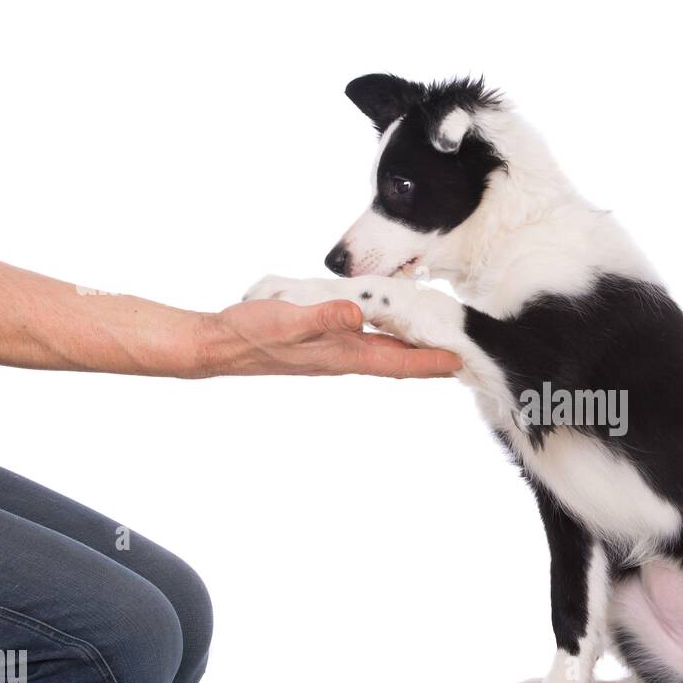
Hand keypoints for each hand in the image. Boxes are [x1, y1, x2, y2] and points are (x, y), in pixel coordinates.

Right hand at [196, 298, 460, 377]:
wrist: (220, 344)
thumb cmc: (251, 334)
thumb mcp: (288, 320)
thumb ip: (323, 318)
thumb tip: (358, 317)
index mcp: (344, 354)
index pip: (398, 362)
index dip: (430, 365)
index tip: (461, 364)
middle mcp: (345, 355)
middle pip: (398, 360)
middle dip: (430, 361)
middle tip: (463, 356)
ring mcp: (334, 350)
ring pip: (384, 351)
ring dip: (411, 351)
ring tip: (437, 344)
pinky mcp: (322, 340)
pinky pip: (365, 340)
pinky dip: (385, 336)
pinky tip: (388, 328)